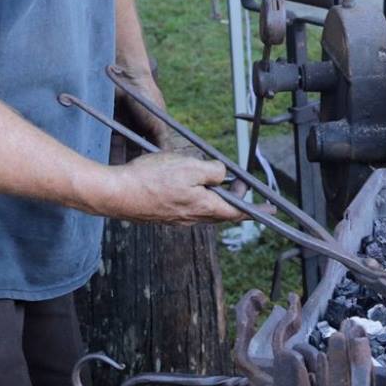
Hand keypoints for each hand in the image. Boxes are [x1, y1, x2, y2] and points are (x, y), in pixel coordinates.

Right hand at [100, 151, 241, 224]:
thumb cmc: (150, 179)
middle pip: (221, 212)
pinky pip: (186, 208)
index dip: (255, 210)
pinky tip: (187, 186)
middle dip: (234, 200)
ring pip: (203, 210)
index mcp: (203, 207)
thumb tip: (222, 175)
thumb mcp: (189, 166)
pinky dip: (195, 198)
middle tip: (240, 186)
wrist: (116, 194)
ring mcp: (176, 218)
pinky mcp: (163, 214)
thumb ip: (212, 171)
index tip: (269, 210)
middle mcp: (191, 217)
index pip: (237, 212)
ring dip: (213, 198)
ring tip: (214, 183)